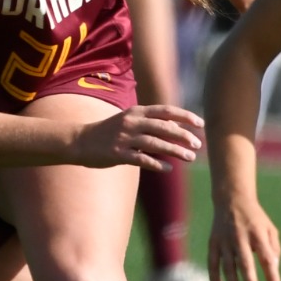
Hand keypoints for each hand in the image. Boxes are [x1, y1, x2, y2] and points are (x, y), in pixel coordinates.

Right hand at [70, 104, 202, 170]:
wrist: (80, 141)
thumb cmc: (109, 131)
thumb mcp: (130, 121)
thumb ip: (151, 123)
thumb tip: (177, 127)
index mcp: (136, 112)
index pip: (166, 110)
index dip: (185, 116)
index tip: (200, 123)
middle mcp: (132, 122)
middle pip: (163, 127)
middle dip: (183, 135)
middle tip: (198, 144)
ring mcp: (124, 138)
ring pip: (155, 143)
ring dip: (174, 151)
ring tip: (190, 157)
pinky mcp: (117, 154)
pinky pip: (141, 159)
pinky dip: (156, 164)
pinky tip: (168, 169)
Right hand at [208, 197, 280, 280]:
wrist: (232, 199)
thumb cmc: (255, 219)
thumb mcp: (269, 229)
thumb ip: (274, 248)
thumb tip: (273, 268)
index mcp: (258, 234)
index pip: (266, 257)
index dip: (271, 274)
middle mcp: (240, 237)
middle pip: (245, 263)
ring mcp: (225, 240)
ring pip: (227, 266)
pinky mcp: (213, 242)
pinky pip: (212, 262)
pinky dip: (214, 277)